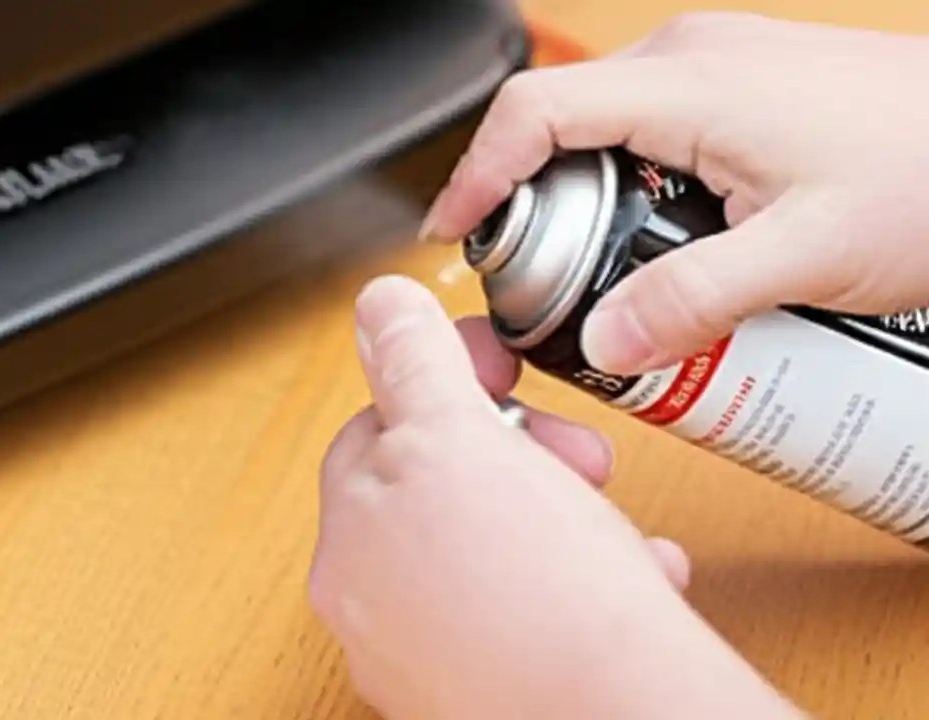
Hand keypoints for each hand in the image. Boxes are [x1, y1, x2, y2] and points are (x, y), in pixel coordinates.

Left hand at [308, 275, 799, 718]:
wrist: (620, 716)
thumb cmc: (537, 591)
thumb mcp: (455, 435)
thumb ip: (410, 361)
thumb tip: (375, 306)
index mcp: (351, 541)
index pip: (378, 432)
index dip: (445, 388)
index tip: (502, 372)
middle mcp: (378, 607)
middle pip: (442, 492)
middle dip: (517, 455)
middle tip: (576, 455)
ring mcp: (433, 655)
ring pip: (500, 549)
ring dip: (563, 515)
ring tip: (610, 524)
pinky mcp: (495, 689)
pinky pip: (537, 609)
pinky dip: (587, 582)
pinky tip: (634, 578)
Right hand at [421, 12, 928, 374]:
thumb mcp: (805, 256)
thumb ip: (692, 301)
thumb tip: (602, 342)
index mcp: (688, 81)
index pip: (534, 112)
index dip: (476, 173)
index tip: (451, 232)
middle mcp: (691, 58)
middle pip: (559, 123)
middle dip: (531, 204)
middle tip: (536, 279)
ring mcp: (716, 68)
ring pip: (605, 130)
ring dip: (586, 201)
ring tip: (602, 272)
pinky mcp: (738, 89)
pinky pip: (650, 131)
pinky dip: (632, 187)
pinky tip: (664, 243)